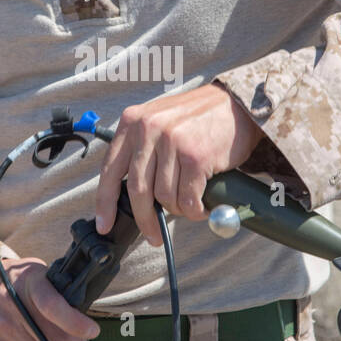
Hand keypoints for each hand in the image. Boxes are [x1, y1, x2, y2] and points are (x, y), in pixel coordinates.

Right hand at [0, 257, 99, 340]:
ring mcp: (3, 330)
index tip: (91, 330)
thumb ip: (55, 289)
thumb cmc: (11, 282)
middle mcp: (13, 306)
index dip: (76, 323)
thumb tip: (82, 312)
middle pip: (54, 340)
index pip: (53, 306)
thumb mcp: (34, 272)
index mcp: (28, 282)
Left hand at [94, 83, 264, 246]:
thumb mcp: (158, 121)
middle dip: (145, 219)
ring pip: (165, 198)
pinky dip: (195, 210)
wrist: (236, 105)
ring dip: (179, 209)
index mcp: (132, 122)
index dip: (105, 203)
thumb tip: (133, 196)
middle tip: (153, 235)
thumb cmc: (197, 118)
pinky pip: (188, 199)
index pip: (110, 170)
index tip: (105, 224)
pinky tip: (202, 206)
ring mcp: (172, 142)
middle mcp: (148, 129)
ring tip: (190, 203)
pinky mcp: (195, 157)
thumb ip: (141, 150)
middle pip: (137, 190)